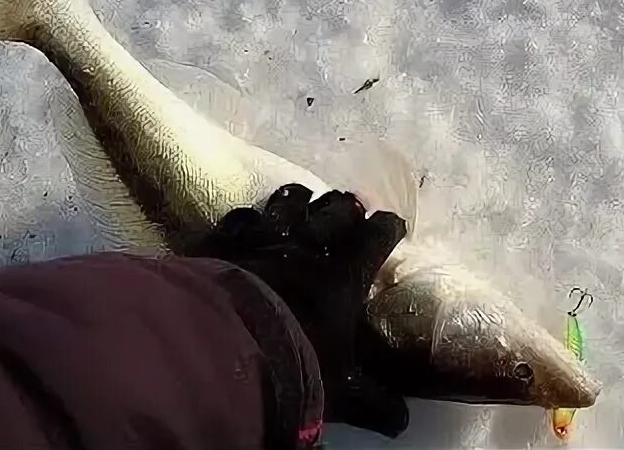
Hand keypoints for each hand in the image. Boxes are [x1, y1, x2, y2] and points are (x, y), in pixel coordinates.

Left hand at [189, 184, 409, 437]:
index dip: (388, 228)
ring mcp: (265, 235)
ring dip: (300, 201)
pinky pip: (242, 215)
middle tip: (349, 214)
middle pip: (337, 208)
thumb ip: (373, 401)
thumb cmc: (294, 364)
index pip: (377, 235)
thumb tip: (401, 422)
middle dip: (347, 208)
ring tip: (303, 202)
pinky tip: (249, 222)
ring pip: (290, 201)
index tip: (391, 228)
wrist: (222, 348)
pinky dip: (251, 217)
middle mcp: (309, 245)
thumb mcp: (341, 392)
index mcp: (345, 274)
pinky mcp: (226, 237)